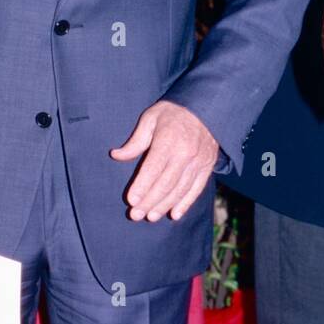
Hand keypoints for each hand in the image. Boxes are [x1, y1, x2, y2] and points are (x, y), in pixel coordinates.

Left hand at [111, 100, 219, 220]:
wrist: (207, 107)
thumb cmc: (173, 112)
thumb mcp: (150, 119)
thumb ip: (135, 141)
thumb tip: (116, 155)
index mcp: (169, 140)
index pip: (153, 168)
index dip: (142, 186)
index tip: (131, 200)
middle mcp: (185, 153)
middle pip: (166, 183)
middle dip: (149, 201)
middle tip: (135, 215)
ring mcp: (199, 161)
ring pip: (180, 189)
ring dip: (164, 205)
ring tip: (151, 217)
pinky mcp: (207, 166)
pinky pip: (197, 189)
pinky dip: (186, 203)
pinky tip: (174, 214)